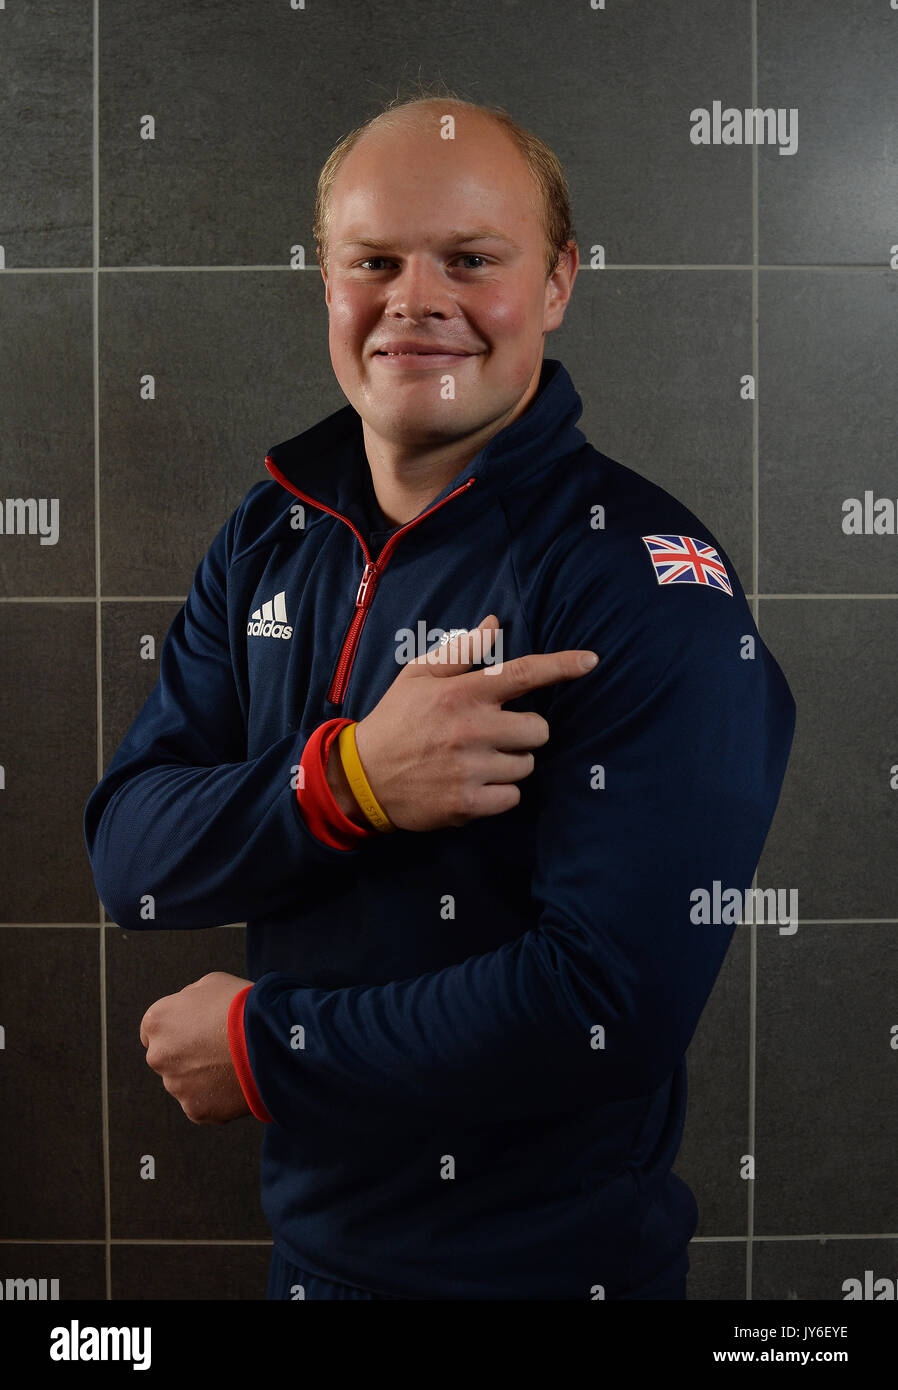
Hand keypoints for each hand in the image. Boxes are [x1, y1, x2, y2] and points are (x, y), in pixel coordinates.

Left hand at [140, 971, 252, 1123]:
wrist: (268, 1039)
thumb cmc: (242, 1006)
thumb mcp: (212, 983)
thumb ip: (190, 998)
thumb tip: (189, 1010)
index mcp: (157, 1021)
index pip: (154, 1030)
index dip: (177, 1029)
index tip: (195, 1031)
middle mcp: (158, 1056)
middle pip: (168, 1058)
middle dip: (187, 1055)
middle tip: (219, 1048)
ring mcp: (176, 1086)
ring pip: (186, 1083)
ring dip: (203, 1076)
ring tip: (234, 1064)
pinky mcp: (195, 1109)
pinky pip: (204, 1103)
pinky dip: (218, 1096)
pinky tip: (237, 1081)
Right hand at [352, 614, 598, 831]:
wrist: (361, 777)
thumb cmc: (396, 720)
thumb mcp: (417, 675)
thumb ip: (460, 651)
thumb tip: (495, 623)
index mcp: (462, 693)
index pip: (523, 672)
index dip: (562, 665)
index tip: (591, 661)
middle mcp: (470, 728)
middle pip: (539, 729)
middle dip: (525, 731)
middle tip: (496, 733)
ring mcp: (470, 768)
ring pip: (527, 765)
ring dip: (512, 762)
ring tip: (479, 759)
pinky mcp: (467, 803)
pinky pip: (512, 797)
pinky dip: (500, 793)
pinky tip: (475, 784)